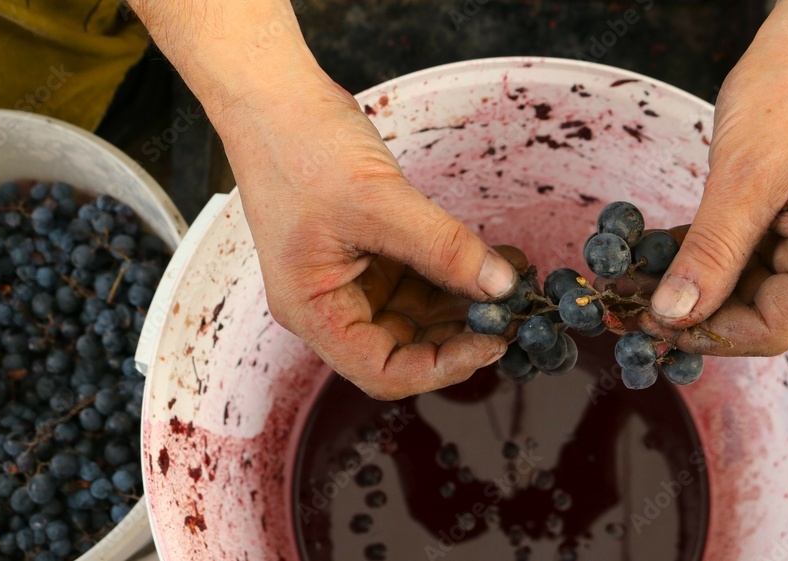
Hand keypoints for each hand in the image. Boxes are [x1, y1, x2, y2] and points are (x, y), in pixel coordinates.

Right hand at [128, 0, 519, 398]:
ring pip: (417, 313)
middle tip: (515, 313)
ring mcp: (349, 277)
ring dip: (464, 302)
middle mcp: (330, 303)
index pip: (383, 370)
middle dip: (460, 333)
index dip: (442, 366)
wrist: (272, 96)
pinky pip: (418, 277)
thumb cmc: (298, 147)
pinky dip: (455, 271)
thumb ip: (443, 248)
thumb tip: (501, 287)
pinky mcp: (367, 250)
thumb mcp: (377, 201)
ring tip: (513, 280)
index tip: (493, 342)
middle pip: (405, 346)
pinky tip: (493, 259)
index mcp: (314, 309)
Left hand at [641, 0, 787, 355]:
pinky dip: (701, 256)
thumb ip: (710, 253)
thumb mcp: (743, 178)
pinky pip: (744, 255)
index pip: (771, 328)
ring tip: (630, 279)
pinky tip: (656, 253)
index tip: (645, 324)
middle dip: (690, 311)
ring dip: (689, 284)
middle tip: (625, 303)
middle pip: (757, 312)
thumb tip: (673, 315)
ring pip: (744, 286)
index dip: (705, 335)